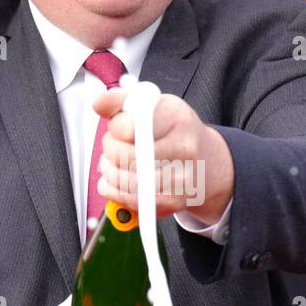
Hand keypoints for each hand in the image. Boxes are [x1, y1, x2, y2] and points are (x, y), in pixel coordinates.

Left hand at [93, 89, 234, 223]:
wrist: (205, 161)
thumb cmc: (174, 132)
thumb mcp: (152, 105)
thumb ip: (121, 101)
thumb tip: (99, 103)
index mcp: (177, 119)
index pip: (132, 126)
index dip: (116, 127)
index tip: (117, 126)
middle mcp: (184, 149)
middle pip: (125, 155)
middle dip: (110, 149)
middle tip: (113, 144)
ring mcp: (180, 180)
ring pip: (124, 179)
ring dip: (109, 170)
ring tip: (116, 161)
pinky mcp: (171, 203)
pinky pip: (127, 199)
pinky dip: (114, 189)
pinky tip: (119, 178)